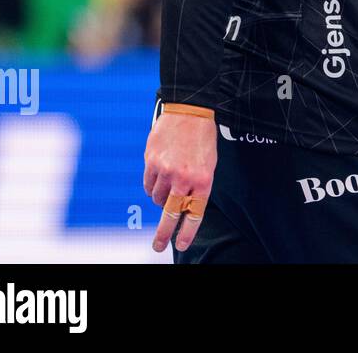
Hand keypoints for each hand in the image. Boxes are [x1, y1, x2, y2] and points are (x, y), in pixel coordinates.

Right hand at [143, 108, 216, 252]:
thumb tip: (183, 206)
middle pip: (170, 214)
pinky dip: (152, 186)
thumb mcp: (209, 163)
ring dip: (162, 197)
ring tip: (170, 183)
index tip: (180, 245)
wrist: (189, 111)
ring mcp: (165, 170)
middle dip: (164, 234)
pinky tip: (159, 175)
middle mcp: (184, 177)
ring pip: (157, 198)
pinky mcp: (151, 162)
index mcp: (203, 179)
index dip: (186, 232)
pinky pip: (148, 185)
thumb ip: (197, 185)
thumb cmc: (202, 138)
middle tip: (158, 247)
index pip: (194, 213)